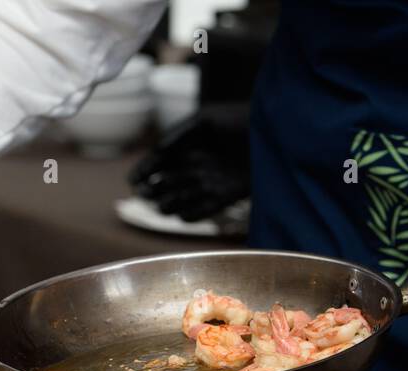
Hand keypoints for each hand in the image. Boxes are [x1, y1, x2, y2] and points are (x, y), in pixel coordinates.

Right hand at [128, 103, 250, 221]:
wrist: (274, 132)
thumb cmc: (239, 119)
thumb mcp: (204, 120)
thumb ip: (178, 135)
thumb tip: (156, 152)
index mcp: (185, 148)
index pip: (156, 164)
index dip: (142, 172)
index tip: (134, 180)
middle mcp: (193, 167)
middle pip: (163, 186)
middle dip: (152, 191)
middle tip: (147, 193)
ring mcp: (208, 182)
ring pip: (179, 200)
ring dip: (168, 204)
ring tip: (163, 204)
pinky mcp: (224, 196)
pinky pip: (201, 211)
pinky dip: (190, 214)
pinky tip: (182, 212)